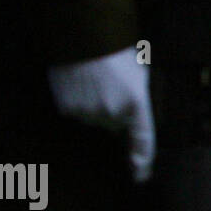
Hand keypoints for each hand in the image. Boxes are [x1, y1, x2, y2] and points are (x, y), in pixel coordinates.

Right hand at [46, 47, 153, 182]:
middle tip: (111, 89)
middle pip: (115, 126)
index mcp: (136, 103)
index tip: (140, 174)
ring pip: (94, 119)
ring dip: (96, 106)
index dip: (143, 160)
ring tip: (95, 81)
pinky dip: (79, 102)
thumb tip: (131, 119)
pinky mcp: (67, 108)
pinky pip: (76, 112)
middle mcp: (112, 113)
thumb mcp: (138, 75)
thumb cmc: (117, 51)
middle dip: (115, 114)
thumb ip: (137, 99)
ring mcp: (87, 112)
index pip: (143, 139)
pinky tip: (81, 83)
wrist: (83, 35)